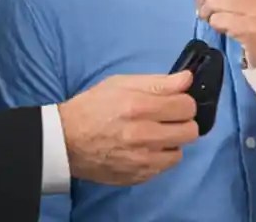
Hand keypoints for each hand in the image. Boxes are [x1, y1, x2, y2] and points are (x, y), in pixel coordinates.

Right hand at [57, 72, 198, 185]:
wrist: (66, 141)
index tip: (174, 102)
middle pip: (190, 131)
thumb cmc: (92, 107)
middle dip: (181, 122)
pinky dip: (159, 157)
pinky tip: (143, 149)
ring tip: (153, 135)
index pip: (186, 106)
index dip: (183, 102)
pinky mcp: (140, 176)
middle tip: (166, 118)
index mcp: (139, 106)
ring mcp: (143, 160)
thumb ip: (157, 82)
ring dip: (171, 141)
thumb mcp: (120, 84)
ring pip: (180, 151)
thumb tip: (187, 79)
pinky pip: (165, 167)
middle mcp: (144, 135)